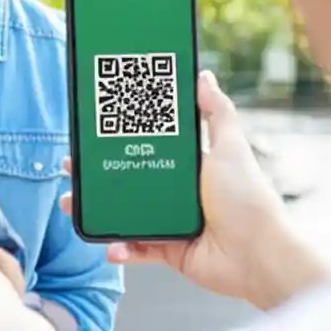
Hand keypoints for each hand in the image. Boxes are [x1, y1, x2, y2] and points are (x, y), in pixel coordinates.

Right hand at [62, 70, 325, 308]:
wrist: (258, 254)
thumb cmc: (248, 199)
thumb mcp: (231, 147)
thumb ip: (217, 112)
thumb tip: (204, 75)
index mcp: (190, 166)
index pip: (148, 146)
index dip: (121, 139)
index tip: (95, 131)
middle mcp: (179, 192)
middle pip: (128, 179)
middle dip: (97, 175)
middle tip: (72, 167)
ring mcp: (171, 221)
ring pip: (124, 213)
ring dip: (97, 210)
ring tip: (72, 204)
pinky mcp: (169, 249)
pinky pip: (137, 247)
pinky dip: (120, 248)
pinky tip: (109, 245)